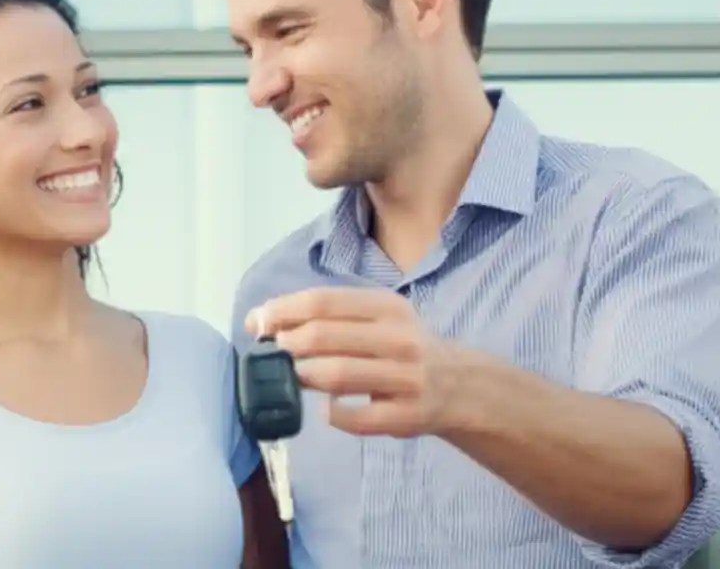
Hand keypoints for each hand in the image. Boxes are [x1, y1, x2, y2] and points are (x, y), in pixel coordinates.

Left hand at [247, 287, 471, 437]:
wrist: (462, 385)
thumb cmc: (403, 347)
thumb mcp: (378, 318)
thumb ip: (329, 317)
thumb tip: (263, 320)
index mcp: (386, 307)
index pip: (322, 301)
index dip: (282, 311)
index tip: (257, 322)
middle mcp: (399, 338)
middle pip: (324, 336)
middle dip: (287, 344)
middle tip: (273, 353)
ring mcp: (406, 378)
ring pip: (338, 374)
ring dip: (303, 376)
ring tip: (294, 377)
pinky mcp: (407, 416)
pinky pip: (357, 418)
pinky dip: (333, 414)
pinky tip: (328, 409)